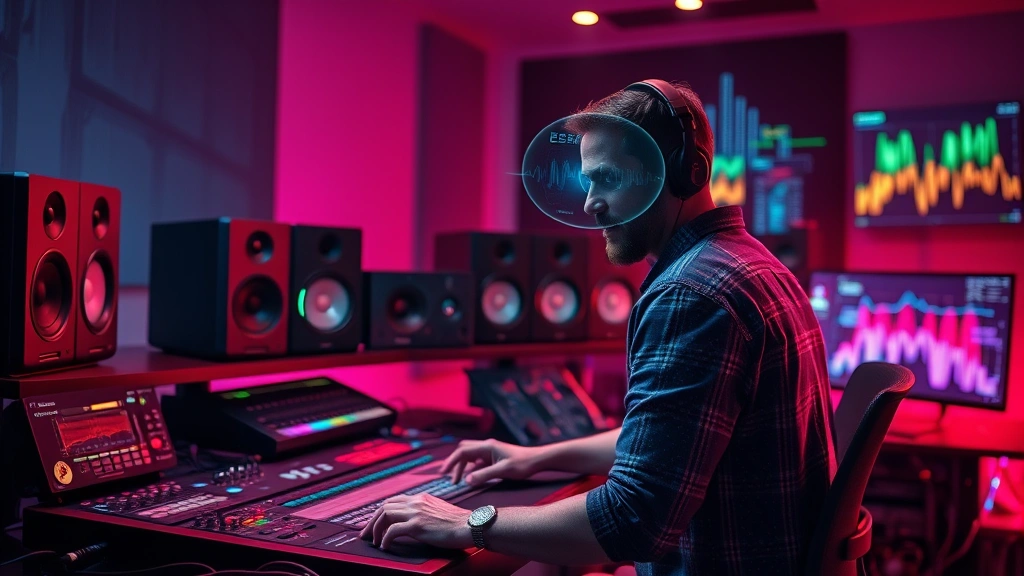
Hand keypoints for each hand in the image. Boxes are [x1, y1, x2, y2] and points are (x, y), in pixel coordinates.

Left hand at [358, 493, 473, 550]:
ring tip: (374, 541)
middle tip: (366, 534)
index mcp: (420, 498)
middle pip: (384, 506)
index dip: (380, 512)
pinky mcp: (417, 525)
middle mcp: (416, 502)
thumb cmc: (458, 522)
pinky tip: (385, 546)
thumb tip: (413, 521)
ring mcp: (416, 512)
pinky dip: (385, 539)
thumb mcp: (438, 510)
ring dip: (375, 529)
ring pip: (384, 515)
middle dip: (371, 521)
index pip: (393, 501)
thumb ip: (425, 511)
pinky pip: (392, 531)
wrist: (470, 525)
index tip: (374, 523)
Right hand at [440, 439, 541, 485]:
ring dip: (463, 467)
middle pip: (464, 451)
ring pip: (470, 457)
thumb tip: (466, 480)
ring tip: (458, 482)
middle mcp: (486, 447)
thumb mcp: (502, 471)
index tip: (443, 472)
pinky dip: (471, 469)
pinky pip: (478, 462)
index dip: (451, 461)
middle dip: (455, 463)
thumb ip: (484, 475)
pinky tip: (471, 479)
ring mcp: (490, 452)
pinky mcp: (494, 458)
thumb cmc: (522, 464)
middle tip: (449, 477)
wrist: (537, 460)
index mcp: (486, 447)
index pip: (462, 451)